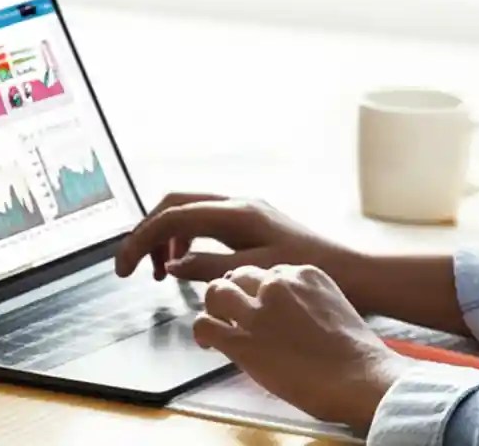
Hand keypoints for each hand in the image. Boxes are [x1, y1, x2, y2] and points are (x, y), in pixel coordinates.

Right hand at [114, 192, 360, 288]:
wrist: (354, 272)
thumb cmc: (312, 272)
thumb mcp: (255, 274)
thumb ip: (209, 268)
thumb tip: (173, 265)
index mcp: (237, 212)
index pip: (172, 217)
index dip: (141, 241)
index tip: (123, 269)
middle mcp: (239, 204)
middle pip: (174, 204)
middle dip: (147, 233)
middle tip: (132, 269)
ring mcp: (245, 210)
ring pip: (188, 211)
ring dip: (166, 237)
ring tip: (161, 274)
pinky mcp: (251, 222)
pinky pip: (206, 223)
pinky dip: (187, 240)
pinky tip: (187, 266)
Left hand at [196, 264, 412, 430]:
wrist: (359, 377)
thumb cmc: (356, 354)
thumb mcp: (335, 308)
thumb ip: (308, 302)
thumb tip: (290, 317)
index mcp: (305, 273)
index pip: (268, 272)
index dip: (260, 290)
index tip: (260, 304)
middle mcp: (278, 283)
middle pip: (240, 275)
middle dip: (236, 293)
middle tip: (235, 313)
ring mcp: (258, 309)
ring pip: (216, 291)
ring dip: (214, 307)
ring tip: (217, 323)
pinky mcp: (241, 339)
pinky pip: (205, 324)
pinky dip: (202, 332)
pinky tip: (208, 343)